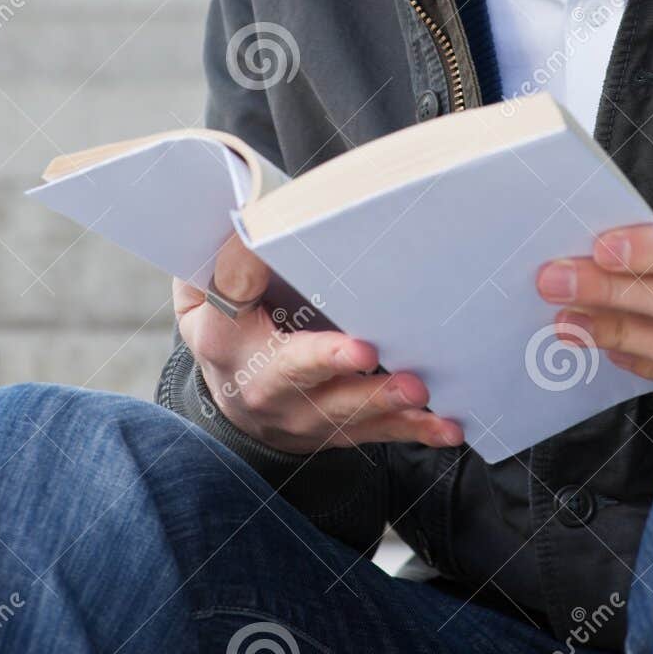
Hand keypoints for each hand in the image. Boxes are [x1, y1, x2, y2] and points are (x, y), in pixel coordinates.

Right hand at [174, 228, 463, 454]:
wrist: (231, 395)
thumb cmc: (228, 323)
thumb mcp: (206, 292)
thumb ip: (227, 262)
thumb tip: (259, 222)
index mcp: (225, 335)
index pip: (234, 299)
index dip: (248, 272)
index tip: (274, 258)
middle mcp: (262, 383)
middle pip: (295, 372)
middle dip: (331, 362)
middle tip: (364, 352)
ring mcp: (302, 415)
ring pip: (343, 410)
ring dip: (383, 400)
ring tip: (418, 390)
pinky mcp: (337, 431)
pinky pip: (377, 432)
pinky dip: (414, 429)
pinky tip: (446, 426)